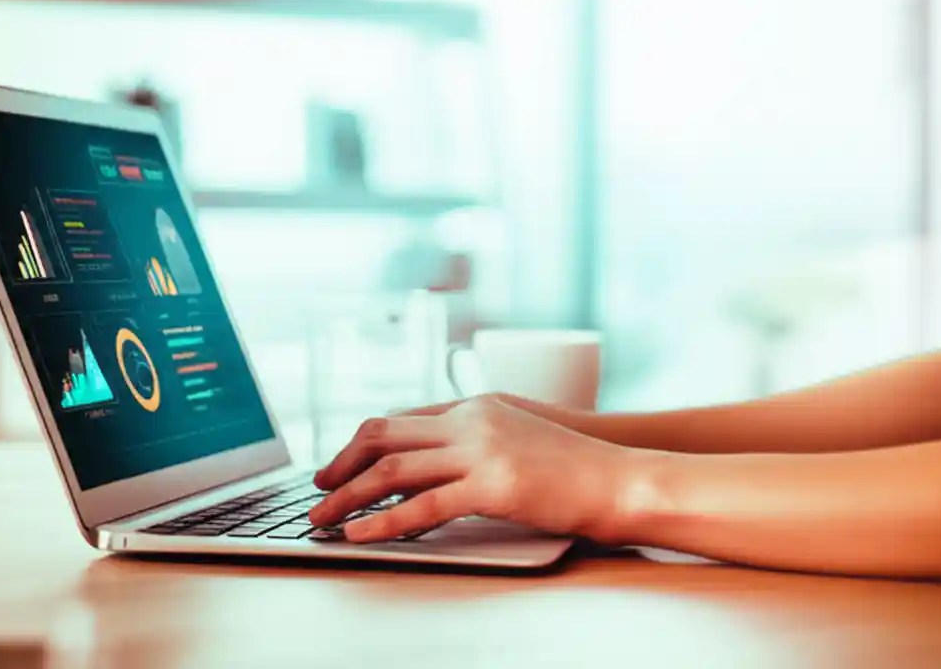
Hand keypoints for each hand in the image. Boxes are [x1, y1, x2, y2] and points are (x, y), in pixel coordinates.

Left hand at [308, 395, 642, 543]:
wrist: (622, 476)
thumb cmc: (575, 467)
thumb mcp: (517, 440)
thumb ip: (475, 443)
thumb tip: (434, 469)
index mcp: (475, 406)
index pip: (399, 418)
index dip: (360, 444)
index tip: (337, 466)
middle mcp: (470, 420)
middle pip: (383, 434)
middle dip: (341, 464)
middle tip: (318, 491)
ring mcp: (481, 449)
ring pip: (392, 468)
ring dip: (349, 495)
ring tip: (323, 519)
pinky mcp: (493, 485)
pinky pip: (422, 506)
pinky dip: (383, 521)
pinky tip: (360, 534)